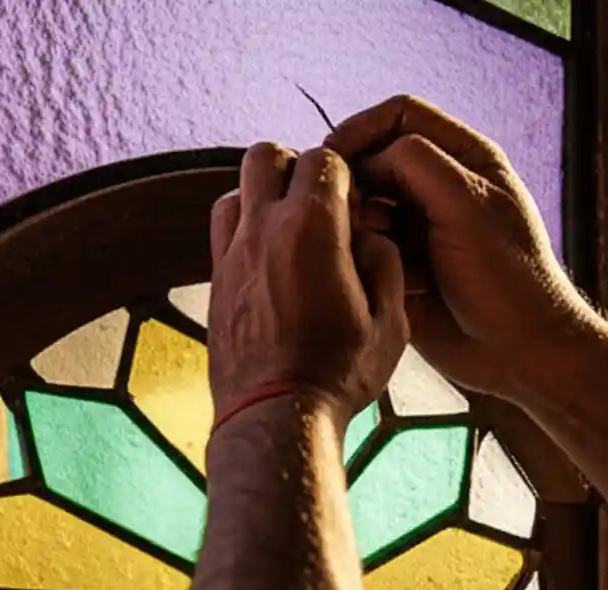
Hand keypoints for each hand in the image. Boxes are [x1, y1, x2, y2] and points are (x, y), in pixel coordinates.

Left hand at [208, 142, 408, 427]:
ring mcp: (232, 253)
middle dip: (298, 168)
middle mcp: (264, 229)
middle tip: (322, 206)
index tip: (360, 210)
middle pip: (267, 155)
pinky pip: (224, 225)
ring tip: (293, 229)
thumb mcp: (391, 320)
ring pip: (238, 186)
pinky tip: (272, 257)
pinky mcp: (216, 279)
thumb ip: (385, 262)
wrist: (277, 417)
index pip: (324, 158)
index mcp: (313, 229)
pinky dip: (245, 224)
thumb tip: (369, 236)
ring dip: (266, 194)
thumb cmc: (340, 373)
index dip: (347, 176)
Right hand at [324, 95, 598, 399]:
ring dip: (362, 225)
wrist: (519, 351)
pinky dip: (369, 259)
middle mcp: (438, 187)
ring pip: (363, 206)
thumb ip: (417, 162)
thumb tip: (366, 159)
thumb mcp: (467, 203)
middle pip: (373, 159)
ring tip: (385, 254)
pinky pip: (365, 249)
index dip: (362, 128)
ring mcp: (418, 228)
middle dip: (356, 182)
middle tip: (355, 215)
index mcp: (463, 159)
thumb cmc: (508, 276)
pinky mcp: (402, 266)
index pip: (399, 116)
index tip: (333, 155)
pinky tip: (397, 283)